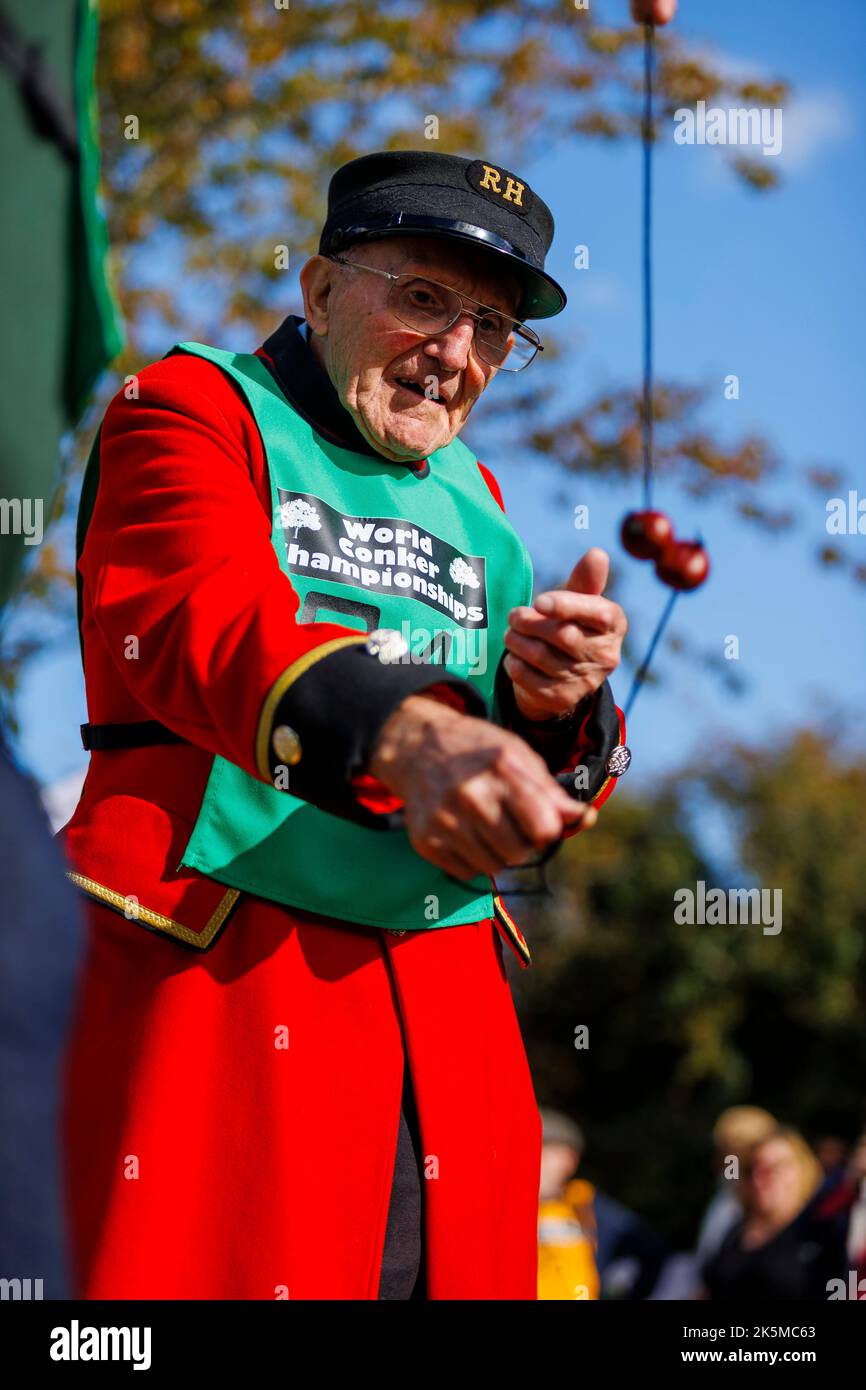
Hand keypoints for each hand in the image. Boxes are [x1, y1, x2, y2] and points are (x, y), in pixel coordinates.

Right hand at [369, 694, 596, 879]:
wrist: (416, 748)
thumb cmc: (476, 751)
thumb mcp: (517, 755)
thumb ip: (551, 790)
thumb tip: (585, 818)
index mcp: (500, 769)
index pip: (544, 828)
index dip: (548, 829)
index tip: (538, 819)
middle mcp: (470, 795)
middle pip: (519, 852)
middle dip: (523, 842)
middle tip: (511, 823)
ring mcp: (445, 820)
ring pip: (493, 867)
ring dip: (498, 853)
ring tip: (487, 827)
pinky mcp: (426, 841)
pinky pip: (468, 872)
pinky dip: (473, 860)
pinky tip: (466, 833)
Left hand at [503, 548, 626, 720]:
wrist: (562, 676)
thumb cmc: (571, 626)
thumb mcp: (579, 602)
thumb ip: (585, 580)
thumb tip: (597, 554)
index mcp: (614, 625)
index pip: (597, 613)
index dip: (567, 606)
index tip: (540, 601)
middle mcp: (606, 656)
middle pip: (564, 635)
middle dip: (531, 622)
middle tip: (514, 615)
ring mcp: (584, 681)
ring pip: (542, 656)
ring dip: (517, 641)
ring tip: (511, 633)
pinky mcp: (561, 699)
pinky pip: (528, 677)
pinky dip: (514, 663)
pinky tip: (515, 656)